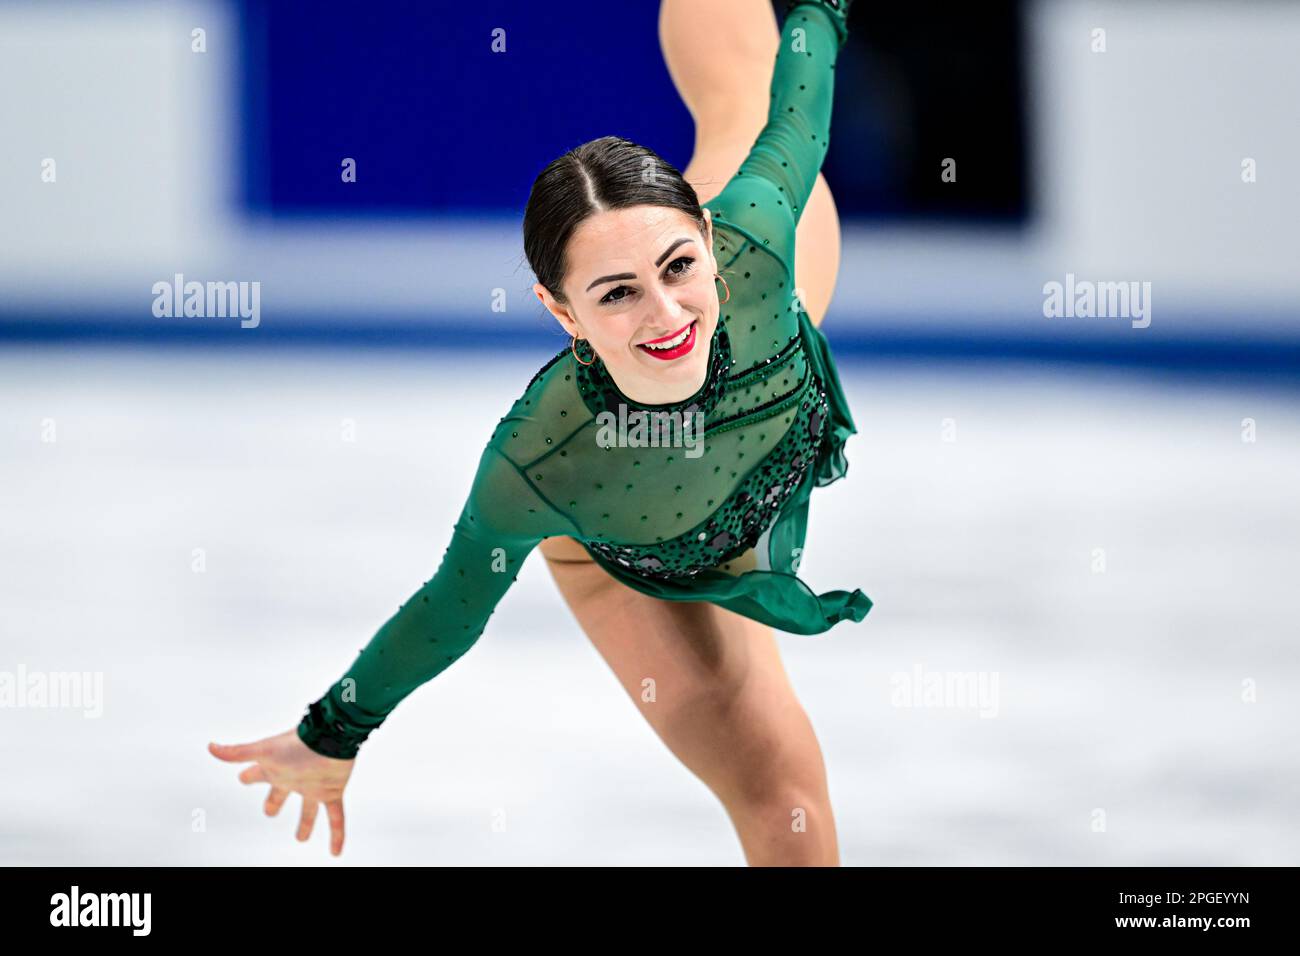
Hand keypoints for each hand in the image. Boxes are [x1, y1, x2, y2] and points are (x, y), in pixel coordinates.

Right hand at [209, 730, 354, 855]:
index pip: (257, 774)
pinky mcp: (332, 792)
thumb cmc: (297, 743)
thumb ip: (237, 753)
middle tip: (270, 812)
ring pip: (309, 810)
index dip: (249, 776)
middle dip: (275, 802)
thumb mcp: (263, 750)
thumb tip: (212, 747)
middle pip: (281, 794)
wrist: (331, 739)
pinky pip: (335, 818)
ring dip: (306, 823)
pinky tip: (336, 852)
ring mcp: (314, 786)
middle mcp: (295, 777)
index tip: (243, 778)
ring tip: (301, 838)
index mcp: (276, 768)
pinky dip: (337, 835)